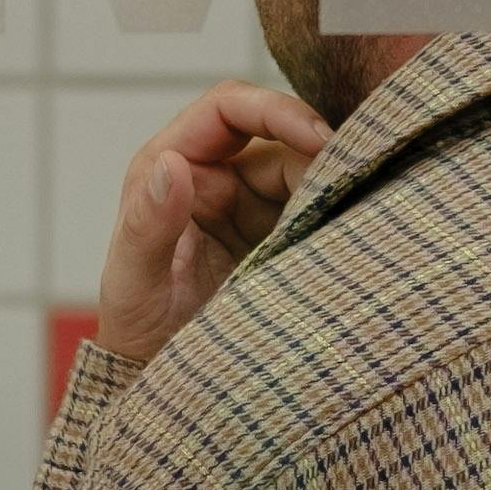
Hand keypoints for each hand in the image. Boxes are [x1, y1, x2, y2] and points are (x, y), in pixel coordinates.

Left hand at [94, 81, 330, 368]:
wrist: (164, 379)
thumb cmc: (137, 331)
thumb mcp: (135, 285)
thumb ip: (147, 226)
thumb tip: (173, 164)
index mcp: (169, 167)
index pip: (226, 110)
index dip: (275, 110)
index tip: (319, 139)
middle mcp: (213, 174)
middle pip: (278, 134)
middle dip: (318, 150)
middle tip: (354, 181)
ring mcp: (249, 202)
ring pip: (305, 169)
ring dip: (331, 184)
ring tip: (351, 218)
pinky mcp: (277, 231)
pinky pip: (315, 206)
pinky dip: (335, 212)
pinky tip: (351, 233)